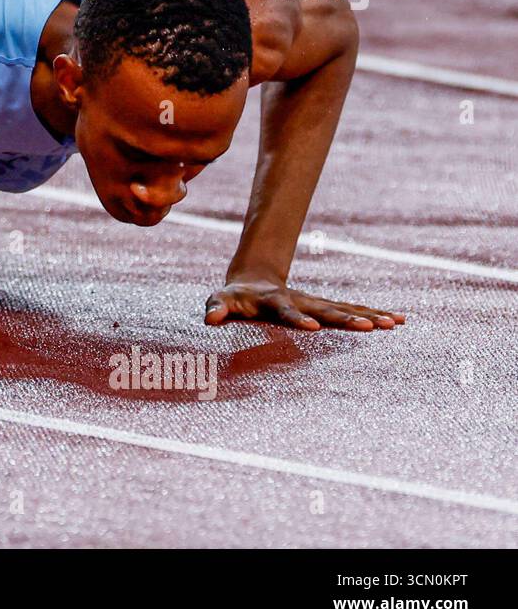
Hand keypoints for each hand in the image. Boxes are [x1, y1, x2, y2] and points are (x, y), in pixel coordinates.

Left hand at [205, 279, 405, 331]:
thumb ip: (215, 308)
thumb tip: (209, 319)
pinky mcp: (325, 308)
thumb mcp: (220, 301)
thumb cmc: (234, 298)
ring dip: (369, 315)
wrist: (252, 281)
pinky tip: (398, 321)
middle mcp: (300, 301)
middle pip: (325, 309)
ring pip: (345, 308)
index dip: (297, 319)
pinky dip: (374, 314)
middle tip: (371, 326)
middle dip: (347, 319)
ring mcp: (315, 303)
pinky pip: (352, 310)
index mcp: (274, 302)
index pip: (286, 311)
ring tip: (394, 323)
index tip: (312, 327)